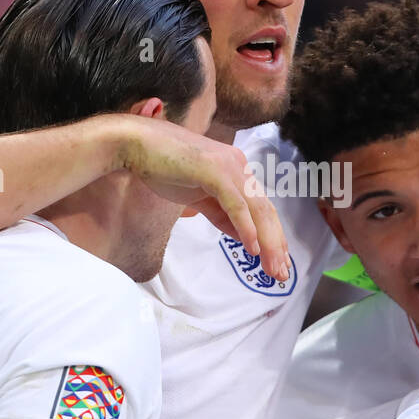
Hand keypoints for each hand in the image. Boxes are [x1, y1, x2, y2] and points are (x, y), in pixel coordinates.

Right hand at [114, 115, 289, 280]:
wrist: (136, 143)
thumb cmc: (163, 167)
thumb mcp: (198, 197)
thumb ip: (221, 214)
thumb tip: (242, 236)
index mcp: (237, 171)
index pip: (262, 208)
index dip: (273, 237)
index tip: (278, 263)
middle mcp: (239, 166)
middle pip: (265, 211)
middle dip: (276, 245)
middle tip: (281, 274)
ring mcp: (229, 167)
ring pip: (256, 210)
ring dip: (267, 242)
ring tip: (272, 268)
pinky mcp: (214, 171)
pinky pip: (235, 204)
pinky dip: (246, 227)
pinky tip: (253, 248)